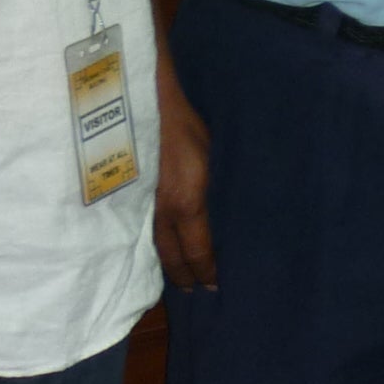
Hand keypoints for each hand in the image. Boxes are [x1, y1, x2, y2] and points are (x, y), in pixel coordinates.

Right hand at [153, 63, 217, 290]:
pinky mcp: (136, 185)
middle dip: (183, 275)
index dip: (207, 272)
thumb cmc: (195, 117)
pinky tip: (162, 240)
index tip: (217, 287)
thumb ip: (229, 182)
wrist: (148, 91)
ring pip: (155, 239)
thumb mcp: (221, 150)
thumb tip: (247, 205)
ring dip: (167, 259)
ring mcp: (145, 196)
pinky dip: (155, 237)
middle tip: (194, 292)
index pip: (197, 251)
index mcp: (186, 201)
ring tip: (178, 276)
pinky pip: (146, 221)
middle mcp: (162, 206)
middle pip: (171, 254)